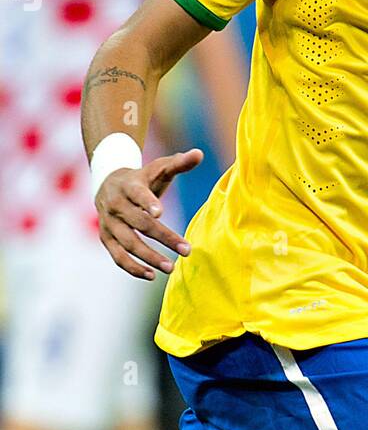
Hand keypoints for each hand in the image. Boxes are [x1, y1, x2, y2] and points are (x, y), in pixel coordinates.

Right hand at [95, 149, 202, 278]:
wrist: (107, 183)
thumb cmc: (142, 178)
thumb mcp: (158, 168)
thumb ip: (179, 163)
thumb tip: (199, 153)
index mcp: (129, 186)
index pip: (138, 194)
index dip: (148, 202)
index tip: (160, 212)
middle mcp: (116, 205)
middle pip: (139, 223)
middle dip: (163, 237)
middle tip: (187, 250)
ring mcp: (109, 223)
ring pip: (127, 243)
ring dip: (148, 257)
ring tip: (170, 268)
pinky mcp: (106, 238)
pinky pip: (117, 256)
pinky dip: (132, 268)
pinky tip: (151, 275)